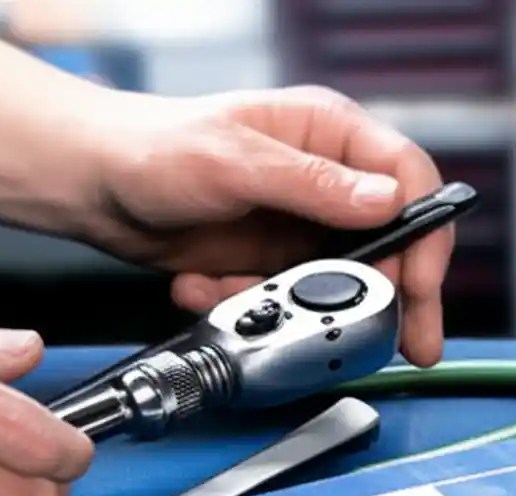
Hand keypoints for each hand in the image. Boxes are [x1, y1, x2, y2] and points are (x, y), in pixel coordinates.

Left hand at [82, 86, 453, 366]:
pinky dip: (253, 306)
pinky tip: (210, 287)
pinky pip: (289, 298)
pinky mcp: (273, 259)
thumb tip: (385, 201)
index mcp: (329, 134)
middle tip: (411, 342)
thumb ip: (313, 183)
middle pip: (393, 241)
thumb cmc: (151, 146)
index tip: (417, 282)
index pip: (408, 179)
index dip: (425, 235)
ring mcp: (302, 222)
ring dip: (305, 308)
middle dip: (397, 296)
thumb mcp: (235, 161)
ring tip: (257, 308)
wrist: (91, 182)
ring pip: (342, 280)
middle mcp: (326, 179)